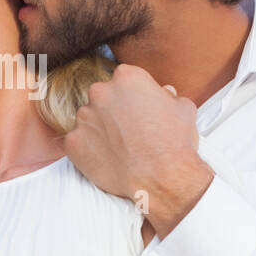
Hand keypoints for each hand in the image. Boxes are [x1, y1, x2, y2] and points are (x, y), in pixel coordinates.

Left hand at [63, 64, 213, 237]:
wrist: (162, 177)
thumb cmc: (175, 142)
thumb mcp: (183, 108)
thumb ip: (168, 96)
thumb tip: (165, 93)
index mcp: (127, 77)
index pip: (123, 80)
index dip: (132, 97)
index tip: (138, 112)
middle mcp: (101, 91)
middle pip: (102, 97)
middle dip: (112, 111)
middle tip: (127, 132)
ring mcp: (84, 117)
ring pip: (88, 119)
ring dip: (99, 130)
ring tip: (118, 149)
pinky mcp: (72, 142)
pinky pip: (76, 143)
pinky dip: (87, 150)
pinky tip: (106, 160)